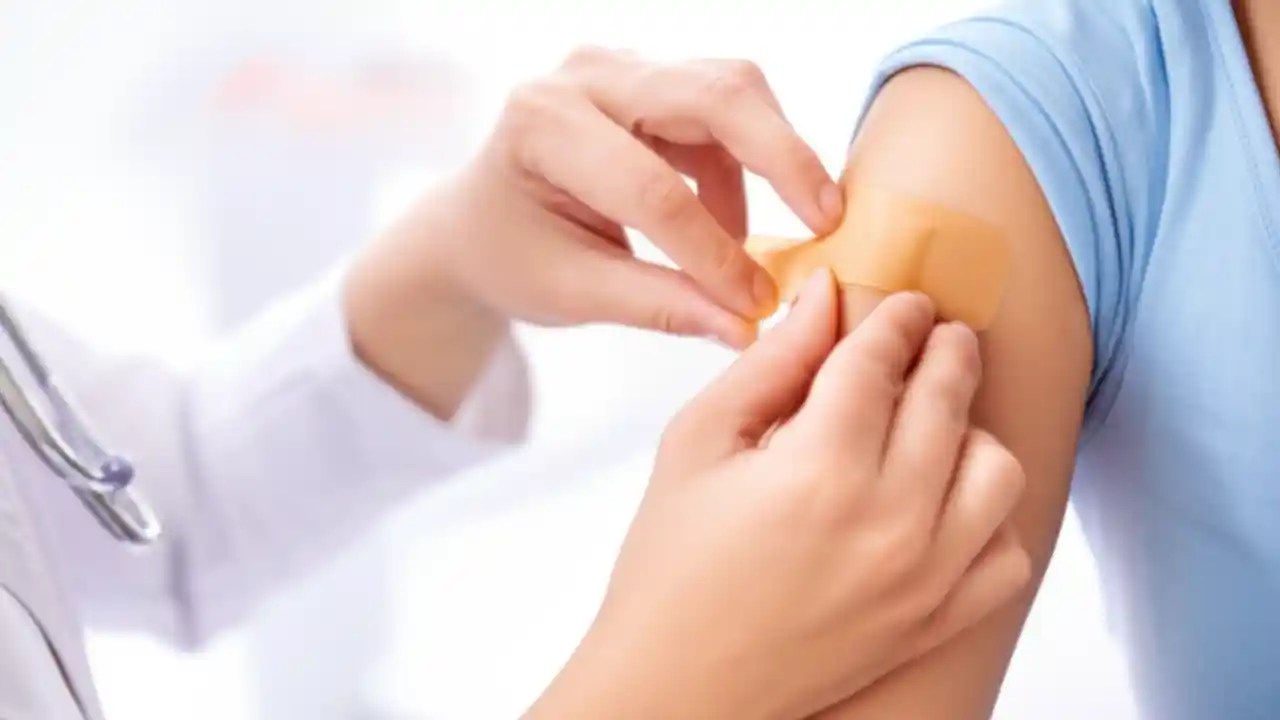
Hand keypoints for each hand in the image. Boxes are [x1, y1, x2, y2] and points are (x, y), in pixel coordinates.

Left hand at [345, 47, 841, 415]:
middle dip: (783, 159)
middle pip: (713, 95)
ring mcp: (620, 65)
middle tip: (828, 222)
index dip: (713, 252)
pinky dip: (744, 164)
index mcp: (542, 125)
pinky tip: (729, 224)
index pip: (651, 188)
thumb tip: (746, 328)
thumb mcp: (573, 292)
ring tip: (776, 235)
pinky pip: (723, 105)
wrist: (481, 221)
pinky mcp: (651, 76)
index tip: (758, 305)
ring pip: (730, 87)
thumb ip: (658, 305)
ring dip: (771, 159)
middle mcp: (583, 75)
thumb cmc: (513, 256)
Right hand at [528, 272, 1029, 719]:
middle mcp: (890, 520)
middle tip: (935, 333)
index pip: (881, 359)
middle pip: (949, 399)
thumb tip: (825, 297)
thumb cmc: (670, 565)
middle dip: (947, 348)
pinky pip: (1005, 552)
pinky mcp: (934, 622)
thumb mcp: (697, 445)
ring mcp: (923, 578)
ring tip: (935, 423)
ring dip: (972, 430)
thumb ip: (769, 365)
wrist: (678, 687)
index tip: (905, 301)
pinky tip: (943, 501)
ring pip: (997, 470)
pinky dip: (988, 516)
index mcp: (819, 468)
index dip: (896, 316)